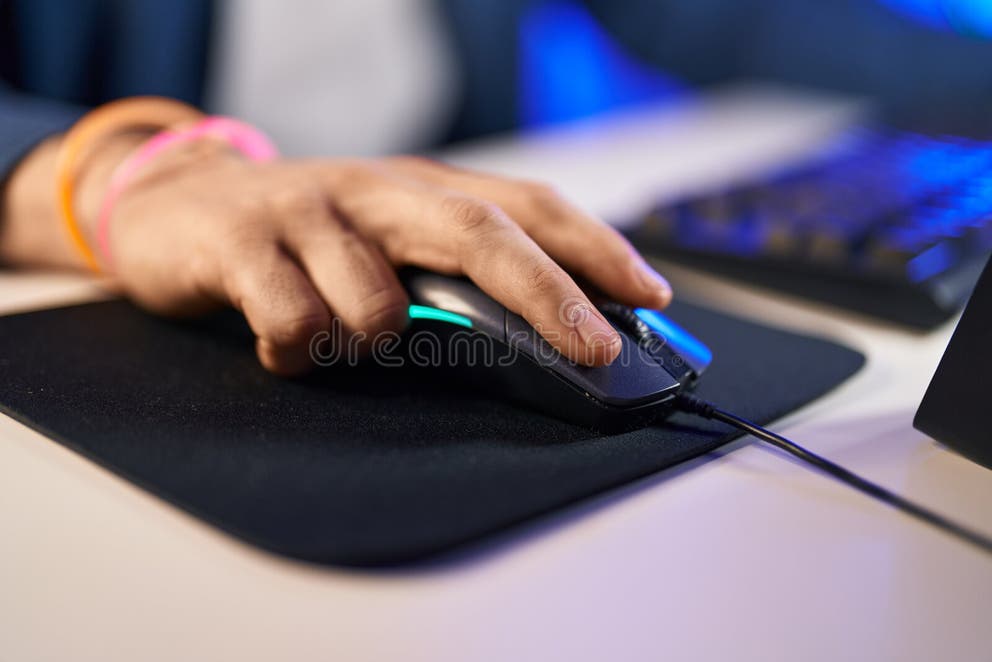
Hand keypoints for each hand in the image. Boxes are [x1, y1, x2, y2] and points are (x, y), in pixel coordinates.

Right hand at [91, 142, 672, 374]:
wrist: (177, 205)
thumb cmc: (303, 233)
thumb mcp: (383, 238)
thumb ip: (447, 274)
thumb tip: (542, 334)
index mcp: (420, 188)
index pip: (525, 204)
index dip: (593, 245)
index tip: (648, 292)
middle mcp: (376, 190)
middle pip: (480, 232)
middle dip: (547, 295)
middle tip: (595, 347)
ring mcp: (311, 211)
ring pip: (377, 302)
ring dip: (370, 342)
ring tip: (340, 342)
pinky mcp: (246, 243)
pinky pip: (295, 323)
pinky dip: (298, 353)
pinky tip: (285, 345)